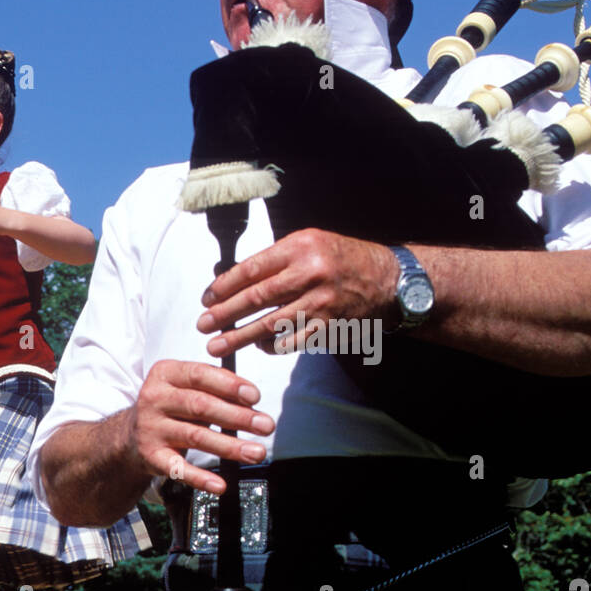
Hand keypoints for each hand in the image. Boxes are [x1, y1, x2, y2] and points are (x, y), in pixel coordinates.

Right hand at [126, 359, 274, 493]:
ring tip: (255, 452)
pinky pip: (178, 469)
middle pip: (201, 406)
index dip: (229, 385)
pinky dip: (201, 478)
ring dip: (230, 447)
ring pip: (195, 437)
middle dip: (238, 417)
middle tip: (265, 425)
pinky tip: (220, 484)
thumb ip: (215, 387)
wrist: (131, 435)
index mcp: (165, 374)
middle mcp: (155, 399)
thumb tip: (251, 399)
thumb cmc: (171, 407)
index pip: (199, 374)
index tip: (255, 396)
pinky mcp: (151, 456)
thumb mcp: (186, 387)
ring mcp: (151, 428)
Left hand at [196, 228, 396, 354]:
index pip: (252, 269)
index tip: (207, 299)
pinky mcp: (329, 326)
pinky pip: (292, 341)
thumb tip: (231, 280)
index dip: (224, 286)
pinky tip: (258, 347)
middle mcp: (310, 273)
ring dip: (240, 337)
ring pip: (271, 324)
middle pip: (256, 298)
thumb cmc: (341, 259)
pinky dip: (272, 346)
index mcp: (300, 247)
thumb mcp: (310, 244)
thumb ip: (275, 260)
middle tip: (203, 325)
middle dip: (225, 314)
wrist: (387, 280)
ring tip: (218, 345)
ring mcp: (321, 302)